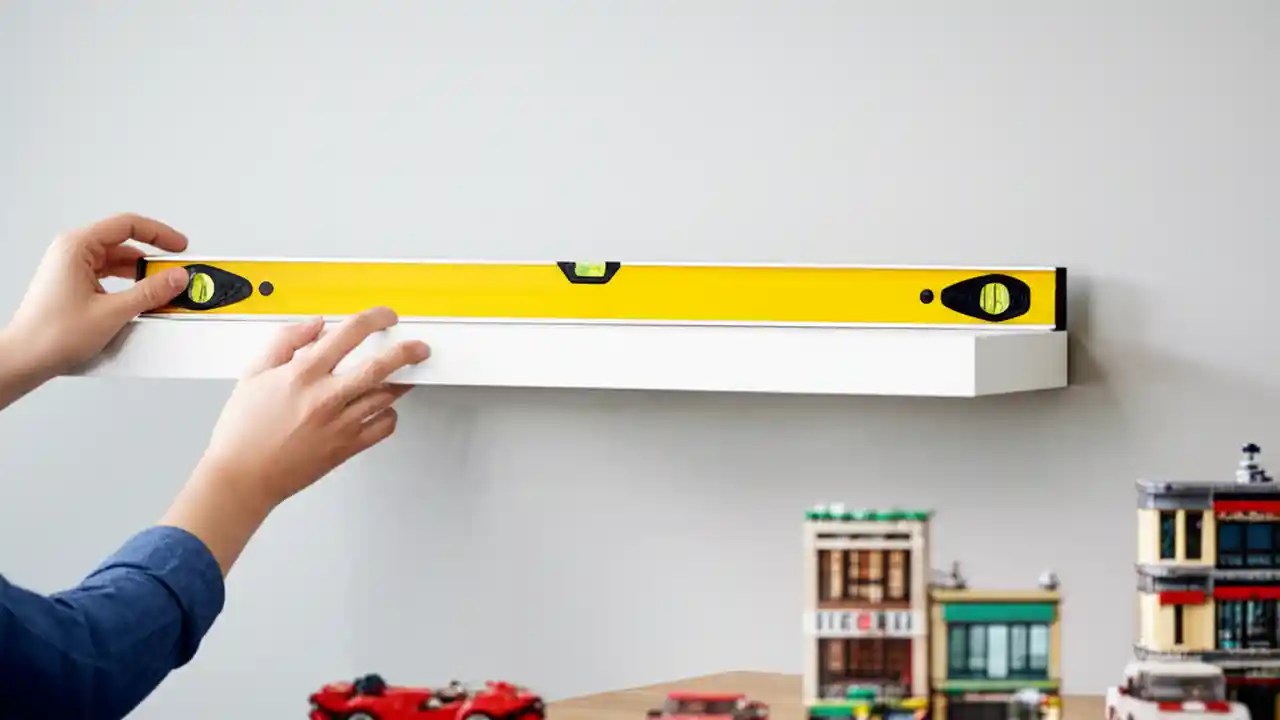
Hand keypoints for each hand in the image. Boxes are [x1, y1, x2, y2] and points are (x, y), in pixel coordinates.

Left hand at [3, 213, 190, 382]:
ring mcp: (72, 269)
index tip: (179, 247)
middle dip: (153, 260)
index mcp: (76, 247)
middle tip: (174, 275)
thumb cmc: (50, 334)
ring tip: (161, 291)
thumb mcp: (112, 312)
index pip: (127, 225)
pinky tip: (141, 301)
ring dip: (141, 276)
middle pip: (124, 244)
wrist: (24, 359)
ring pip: (118, 263)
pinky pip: (109, 278)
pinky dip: (129, 287)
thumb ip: (150, 292)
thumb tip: (175, 278)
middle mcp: (72, 253)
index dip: (159, 234)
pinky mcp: (74, 285)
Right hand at [161, 307, 430, 573]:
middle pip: (380, 367)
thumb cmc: (244, 430)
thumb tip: (316, 325)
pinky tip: (381, 409)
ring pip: (386, 397)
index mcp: (303, 374)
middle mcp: (325, 397)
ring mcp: (339, 424)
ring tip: (401, 376)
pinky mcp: (346, 448)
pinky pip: (383, 428)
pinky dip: (389, 415)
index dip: (374, 319)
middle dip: (407, 352)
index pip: (349, 334)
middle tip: (418, 348)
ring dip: (400, 383)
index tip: (385, 317)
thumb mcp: (254, 373)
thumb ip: (286, 341)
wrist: (242, 476)